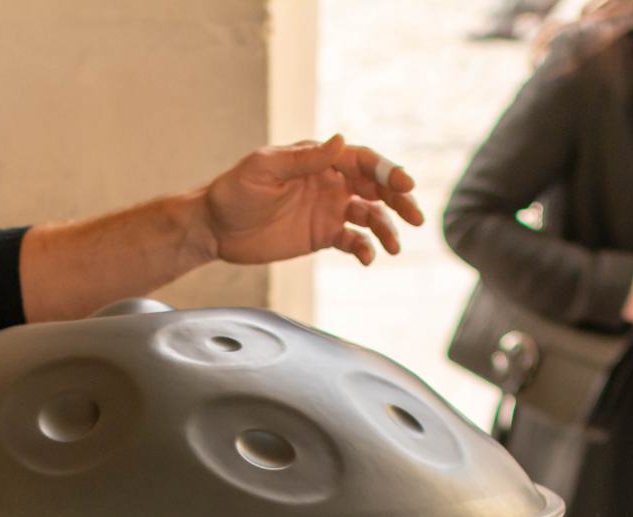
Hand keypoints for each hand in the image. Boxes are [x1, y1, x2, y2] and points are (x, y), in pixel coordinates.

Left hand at [201, 134, 425, 266]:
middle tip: (416, 217)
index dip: (387, 172)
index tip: (406, 185)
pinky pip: (353, 241)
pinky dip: (364, 249)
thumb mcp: (265, 169)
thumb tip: (339, 141)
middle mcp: (331, 183)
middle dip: (399, 200)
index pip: (363, 162)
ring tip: (395, 247)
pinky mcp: (323, 236)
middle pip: (376, 188)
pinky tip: (368, 259)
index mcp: (320, 161)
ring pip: (370, 216)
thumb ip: (304, 159)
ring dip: (387, 229)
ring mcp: (329, 210)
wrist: (216, 229)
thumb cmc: (235, 192)